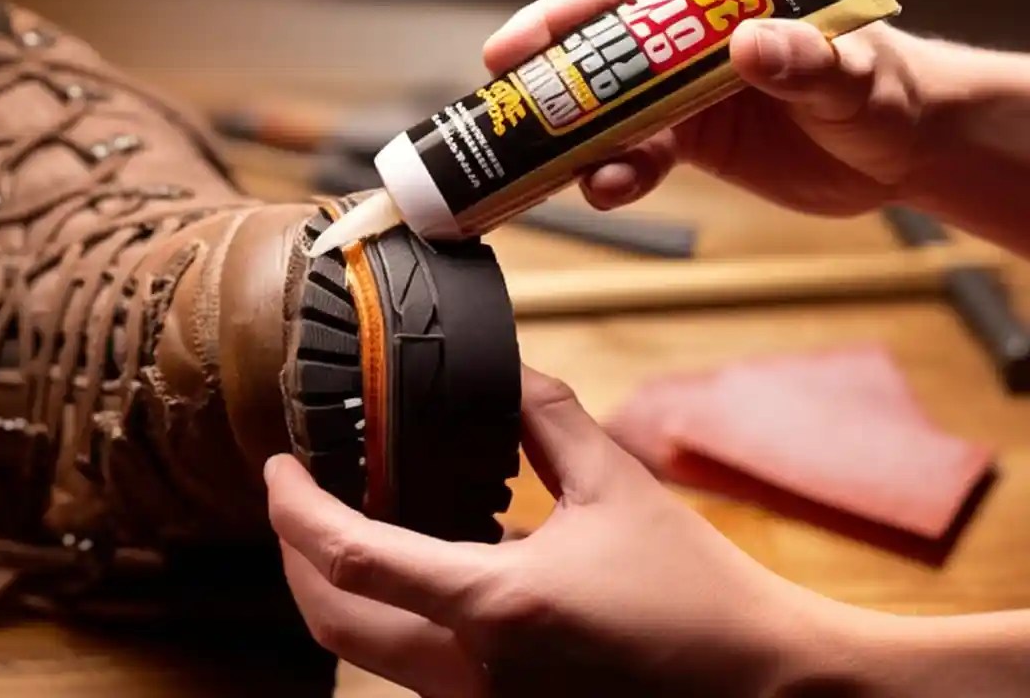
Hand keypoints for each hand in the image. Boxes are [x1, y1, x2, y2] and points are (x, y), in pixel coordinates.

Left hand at [265, 367, 863, 696]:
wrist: (759, 686)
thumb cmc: (697, 595)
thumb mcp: (618, 489)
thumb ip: (549, 420)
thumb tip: (508, 371)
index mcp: (495, 605)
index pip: (350, 556)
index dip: (293, 509)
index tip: (277, 468)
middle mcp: (473, 668)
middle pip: (331, 618)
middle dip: (294, 555)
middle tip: (298, 496)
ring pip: (364, 648)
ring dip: (341, 586)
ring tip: (353, 518)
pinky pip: (414, 662)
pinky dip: (394, 612)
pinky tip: (426, 564)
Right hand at [483, 0, 926, 216]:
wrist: (900, 153)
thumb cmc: (887, 90)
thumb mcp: (853, 75)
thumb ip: (805, 60)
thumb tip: (752, 44)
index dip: (584, 0)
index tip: (545, 28)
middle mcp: (695, 39)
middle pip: (606, 40)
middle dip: (553, 60)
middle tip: (506, 79)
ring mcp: (684, 88)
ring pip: (608, 103)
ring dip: (575, 131)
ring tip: (552, 157)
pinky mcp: (686, 137)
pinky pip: (634, 154)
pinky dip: (615, 175)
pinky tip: (606, 188)